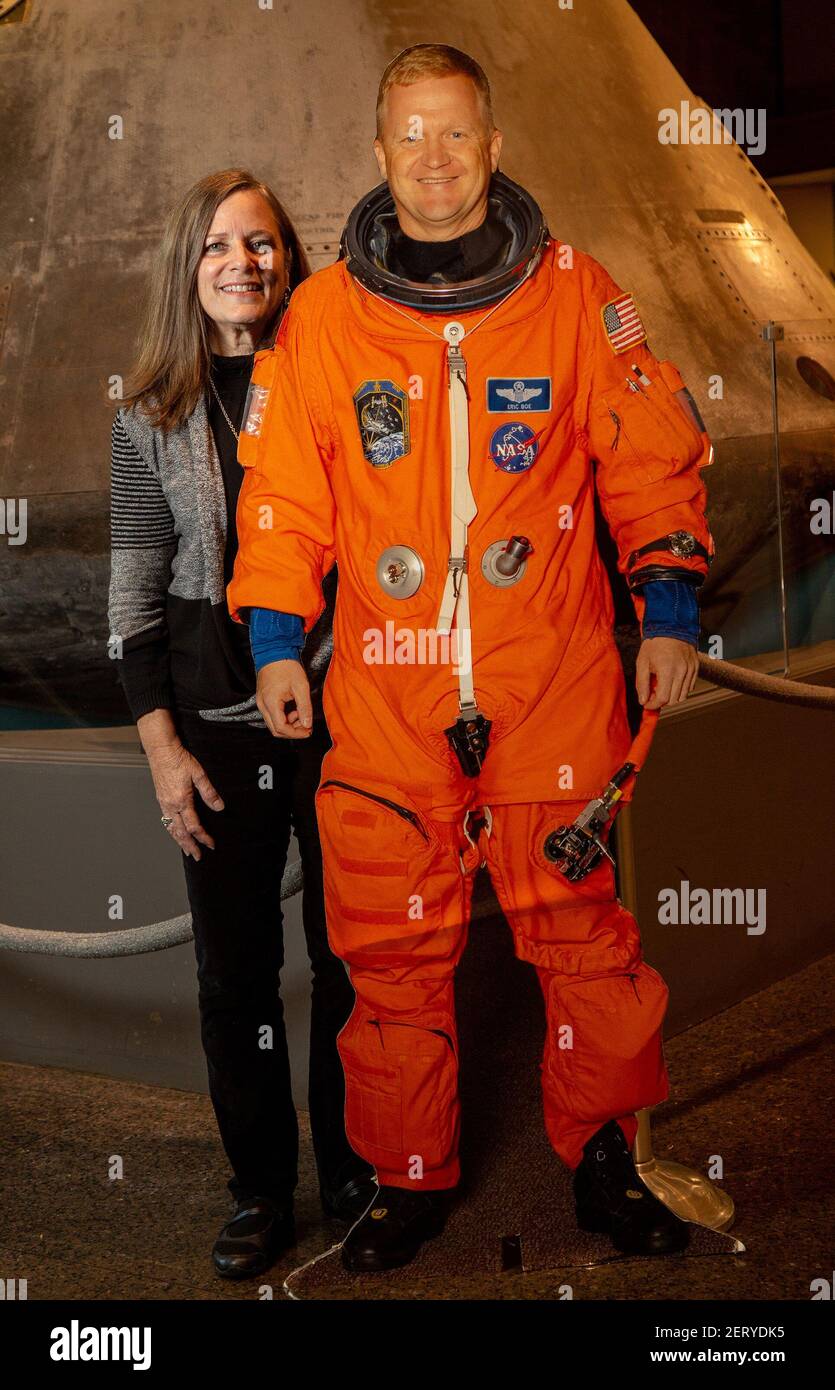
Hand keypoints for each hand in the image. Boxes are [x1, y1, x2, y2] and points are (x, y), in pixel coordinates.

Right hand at [138, 710, 223, 860]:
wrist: (161, 750)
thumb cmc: (179, 759)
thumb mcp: (199, 774)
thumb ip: (209, 792)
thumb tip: (219, 808)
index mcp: (181, 801)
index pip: (194, 826)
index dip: (204, 837)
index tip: (212, 844)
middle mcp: (170, 805)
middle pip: (180, 832)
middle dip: (190, 846)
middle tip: (197, 857)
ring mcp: (164, 803)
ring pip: (171, 828)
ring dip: (179, 841)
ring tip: (186, 850)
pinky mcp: (161, 798)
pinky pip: (166, 820)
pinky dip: (171, 830)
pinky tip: (175, 832)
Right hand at [256, 658, 312, 737]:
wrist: (274, 651)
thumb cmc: (286, 666)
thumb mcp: (301, 687)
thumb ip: (305, 707)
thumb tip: (307, 724)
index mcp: (271, 702)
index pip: (281, 728)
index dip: (296, 733)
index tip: (308, 731)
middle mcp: (262, 705)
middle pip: (275, 730)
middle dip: (292, 731)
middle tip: (306, 726)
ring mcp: (261, 702)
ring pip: (273, 724)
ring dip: (288, 724)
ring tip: (301, 714)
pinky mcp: (263, 699)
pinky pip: (272, 715)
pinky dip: (284, 717)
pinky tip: (293, 710)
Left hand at [635, 636, 698, 709]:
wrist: (671, 626)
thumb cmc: (655, 643)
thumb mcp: (642, 662)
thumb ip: (642, 684)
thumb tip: (643, 700)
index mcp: (667, 670)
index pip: (663, 698)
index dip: (653, 705)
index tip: (647, 703)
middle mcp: (682, 671)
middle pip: (674, 700)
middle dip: (661, 701)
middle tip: (652, 694)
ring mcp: (691, 670)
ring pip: (683, 695)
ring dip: (671, 696)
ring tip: (662, 686)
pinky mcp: (696, 668)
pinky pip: (690, 687)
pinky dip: (680, 689)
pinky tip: (671, 681)